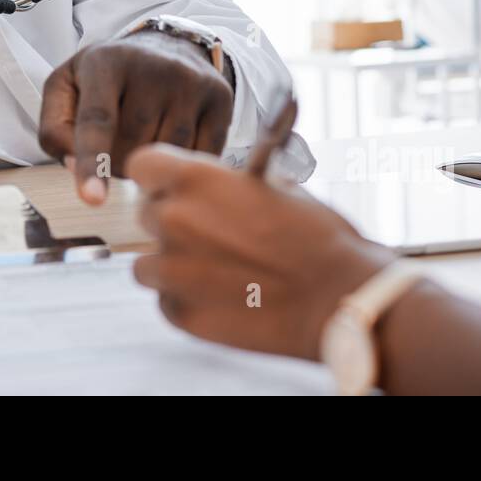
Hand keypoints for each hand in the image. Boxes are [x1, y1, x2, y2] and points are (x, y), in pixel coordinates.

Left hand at [38, 29, 233, 204]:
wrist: (167, 46)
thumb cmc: (108, 77)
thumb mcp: (67, 88)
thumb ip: (55, 128)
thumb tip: (74, 165)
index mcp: (106, 61)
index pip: (97, 121)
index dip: (92, 163)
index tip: (92, 200)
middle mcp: (152, 65)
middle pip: (132, 146)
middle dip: (118, 164)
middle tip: (116, 149)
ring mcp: (190, 80)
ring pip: (167, 154)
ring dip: (152, 168)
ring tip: (143, 145)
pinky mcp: (220, 95)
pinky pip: (201, 154)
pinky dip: (184, 164)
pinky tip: (173, 149)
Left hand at [128, 143, 393, 360]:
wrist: (339, 295)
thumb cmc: (316, 235)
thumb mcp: (271, 184)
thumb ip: (224, 184)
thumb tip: (209, 185)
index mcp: (196, 179)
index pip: (141, 165)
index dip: (157, 177)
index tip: (169, 187)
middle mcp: (175, 220)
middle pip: (146, 215)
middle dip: (171, 221)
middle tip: (208, 233)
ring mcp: (174, 271)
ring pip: (147, 264)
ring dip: (172, 264)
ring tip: (215, 270)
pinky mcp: (182, 315)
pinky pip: (165, 301)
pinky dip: (185, 300)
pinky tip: (223, 296)